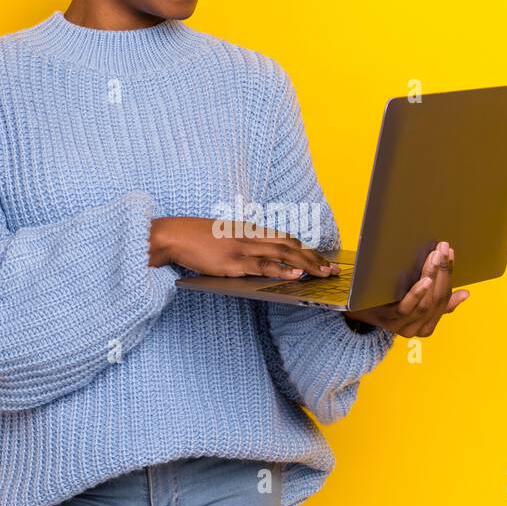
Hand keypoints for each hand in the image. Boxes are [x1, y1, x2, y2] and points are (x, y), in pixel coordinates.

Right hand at [149, 217, 341, 279]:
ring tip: (323, 274)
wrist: (174, 235)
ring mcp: (242, 249)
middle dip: (314, 258)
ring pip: (282, 255)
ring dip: (306, 265)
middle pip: (290, 246)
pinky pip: (262, 267)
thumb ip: (245, 244)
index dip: (307, 249)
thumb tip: (262, 257)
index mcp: (250, 229)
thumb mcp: (226, 236)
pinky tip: (296, 276)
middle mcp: (251, 236)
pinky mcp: (232, 263)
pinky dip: (281, 271)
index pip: (286, 238)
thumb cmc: (197, 238)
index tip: (322, 258)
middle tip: (332, 270)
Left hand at [343, 241, 468, 336]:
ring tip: (436, 257)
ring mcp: (401, 325)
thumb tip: (465, 294)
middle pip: (437, 300)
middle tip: (444, 250)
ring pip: (425, 303)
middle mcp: (416, 328)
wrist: (354, 309)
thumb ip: (438, 301)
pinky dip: (418, 293)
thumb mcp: (414, 300)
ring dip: (433, 277)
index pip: (445, 299)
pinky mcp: (387, 319)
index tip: (451, 254)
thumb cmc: (385, 301)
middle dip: (443, 272)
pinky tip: (425, 279)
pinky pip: (407, 307)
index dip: (450, 276)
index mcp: (427, 325)